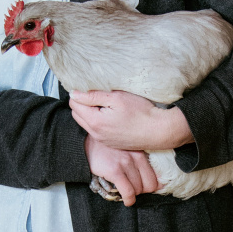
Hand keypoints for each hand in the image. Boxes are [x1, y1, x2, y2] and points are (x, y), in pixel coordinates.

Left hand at [69, 90, 193, 149]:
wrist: (158, 131)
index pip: (74, 104)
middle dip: (83, 103)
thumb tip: (74, 93)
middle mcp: (96, 134)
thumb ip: (93, 96)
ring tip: (106, 105)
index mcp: (95, 122)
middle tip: (99, 95)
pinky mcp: (110, 143)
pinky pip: (96, 130)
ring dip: (90, 112)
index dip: (80, 93)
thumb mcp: (116, 98)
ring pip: (86, 123)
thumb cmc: (141, 113)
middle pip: (77, 114)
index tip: (91, 88)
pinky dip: (98, 121)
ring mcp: (103, 140)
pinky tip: (112, 115)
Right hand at [84, 135, 157, 205]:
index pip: (155, 177)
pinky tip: (126, 201)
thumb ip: (139, 162)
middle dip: (141, 192)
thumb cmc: (108, 150)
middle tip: (132, 191)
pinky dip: (129, 200)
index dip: (151, 187)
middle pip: (148, 185)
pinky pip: (128, 192)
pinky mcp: (114, 170)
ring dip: (132, 195)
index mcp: (141, 153)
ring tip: (125, 192)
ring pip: (138, 190)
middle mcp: (135, 157)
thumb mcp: (127, 151)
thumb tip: (154, 183)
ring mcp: (125, 163)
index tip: (144, 190)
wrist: (87, 144)